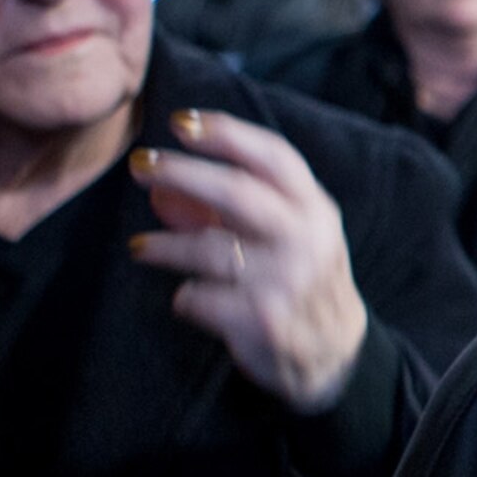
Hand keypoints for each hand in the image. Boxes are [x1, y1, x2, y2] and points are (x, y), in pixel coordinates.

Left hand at [127, 109, 369, 412]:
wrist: (336, 355)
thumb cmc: (301, 279)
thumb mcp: (287, 235)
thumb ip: (230, 209)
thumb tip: (160, 188)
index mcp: (315, 209)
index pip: (273, 157)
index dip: (226, 134)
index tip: (180, 122)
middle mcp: (305, 239)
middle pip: (235, 192)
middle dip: (181, 172)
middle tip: (140, 165)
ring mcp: (285, 281)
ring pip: (208, 249)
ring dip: (164, 246)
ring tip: (140, 247)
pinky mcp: (262, 321)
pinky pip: (200, 298)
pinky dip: (185, 297)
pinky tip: (185, 298)